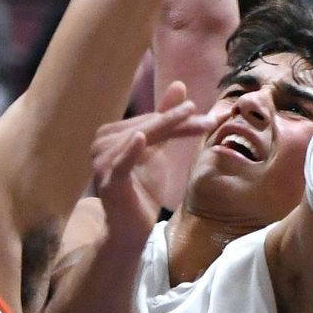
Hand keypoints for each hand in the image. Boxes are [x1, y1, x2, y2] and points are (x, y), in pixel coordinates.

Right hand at [92, 81, 225, 250]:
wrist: (132, 229)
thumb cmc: (143, 188)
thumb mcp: (158, 150)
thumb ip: (165, 118)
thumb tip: (178, 84)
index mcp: (110, 134)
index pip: (150, 121)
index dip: (178, 118)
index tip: (208, 117)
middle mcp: (101, 143)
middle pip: (148, 127)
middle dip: (179, 122)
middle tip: (211, 120)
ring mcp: (101, 162)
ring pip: (141, 138)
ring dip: (169, 129)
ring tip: (197, 123)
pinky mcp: (108, 181)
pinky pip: (120, 163)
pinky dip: (130, 150)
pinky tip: (140, 138)